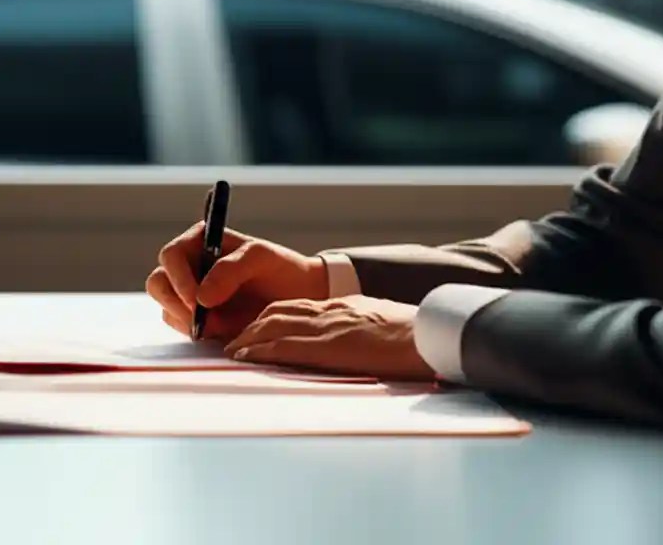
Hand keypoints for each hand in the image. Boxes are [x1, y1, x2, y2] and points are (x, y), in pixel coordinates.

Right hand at [145, 224, 328, 341]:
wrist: (299, 298)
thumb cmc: (281, 269)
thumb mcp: (262, 258)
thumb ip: (231, 269)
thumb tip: (201, 297)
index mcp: (200, 240)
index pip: (171, 255)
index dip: (178, 278)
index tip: (196, 300)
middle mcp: (190, 264)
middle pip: (158, 282)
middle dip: (174, 303)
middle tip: (198, 321)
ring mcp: (190, 291)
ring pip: (166, 306)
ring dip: (184, 319)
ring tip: (217, 326)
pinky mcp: (196, 316)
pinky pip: (179, 325)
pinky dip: (193, 331)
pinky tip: (219, 331)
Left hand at [223, 295, 436, 380]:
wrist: (429, 336)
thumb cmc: (417, 336)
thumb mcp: (384, 322)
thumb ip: (363, 326)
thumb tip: (358, 338)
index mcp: (345, 306)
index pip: (299, 305)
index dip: (274, 315)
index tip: (258, 326)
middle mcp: (330, 311)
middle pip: (279, 311)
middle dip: (254, 325)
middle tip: (236, 339)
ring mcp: (326, 327)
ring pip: (274, 325)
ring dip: (248, 338)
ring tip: (233, 350)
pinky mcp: (326, 347)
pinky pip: (283, 345)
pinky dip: (259, 350)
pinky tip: (244, 357)